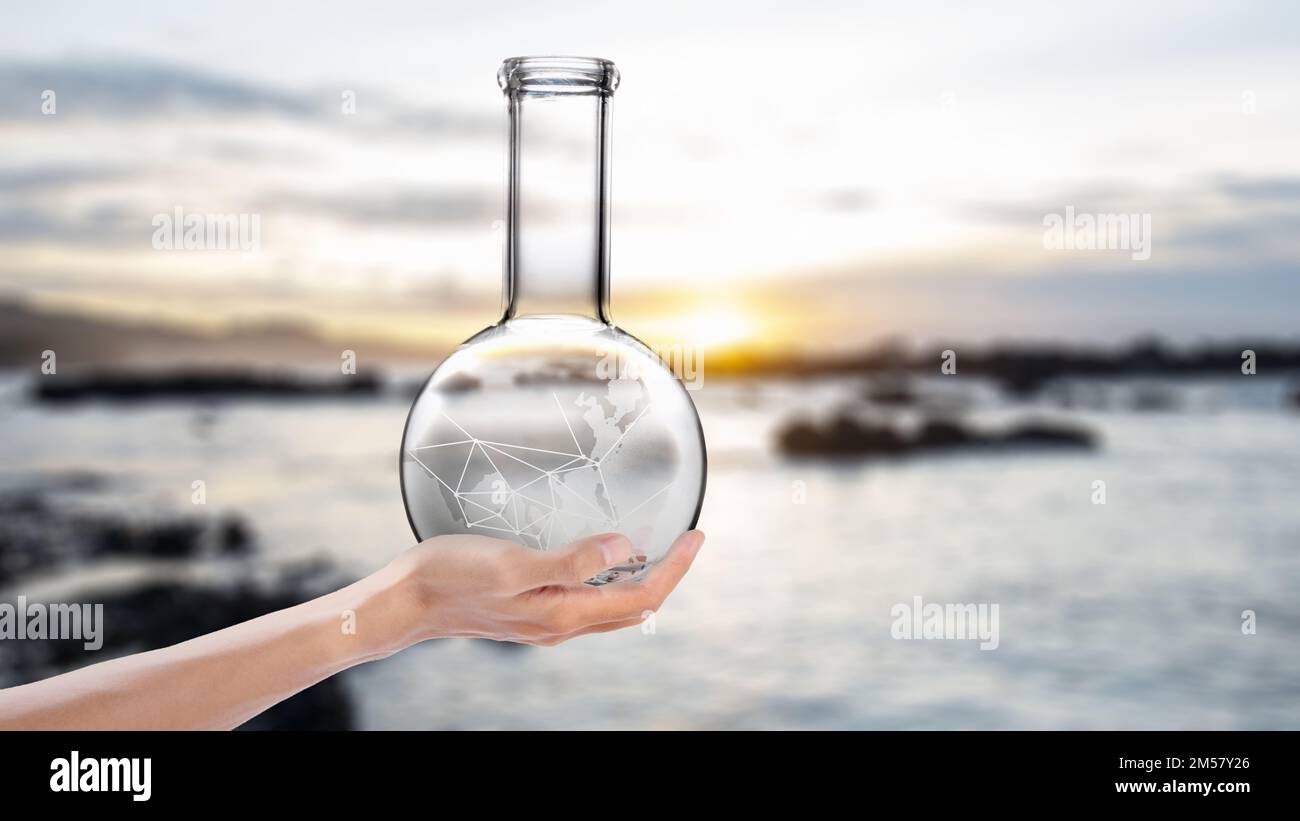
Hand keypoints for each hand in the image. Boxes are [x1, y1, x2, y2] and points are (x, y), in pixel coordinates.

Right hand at [387, 530, 704, 645]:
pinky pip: (587, 600)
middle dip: (667, 574)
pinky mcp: (530, 610)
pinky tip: (604, 559)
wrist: (407, 600)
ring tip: (657, 547)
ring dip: (639, 579)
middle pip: (633, 605)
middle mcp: (561, 624)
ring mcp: (546, 621)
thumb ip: (571, 560)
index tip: (696, 536)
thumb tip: (624, 548)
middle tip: (686, 539)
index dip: (676, 568)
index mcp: (564, 613)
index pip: (642, 596)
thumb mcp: (513, 563)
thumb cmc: (453, 576)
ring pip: (611, 606)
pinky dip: (610, 580)